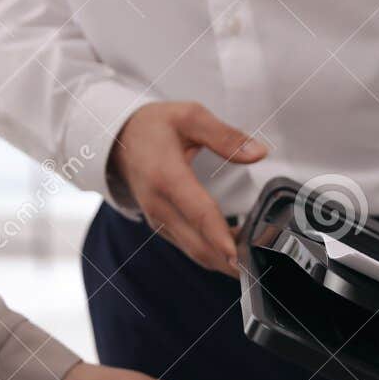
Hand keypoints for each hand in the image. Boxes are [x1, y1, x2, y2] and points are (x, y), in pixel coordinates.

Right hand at [110, 101, 267, 274]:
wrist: (118, 140)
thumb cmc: (153, 127)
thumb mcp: (190, 117)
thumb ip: (225, 136)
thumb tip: (258, 153)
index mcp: (166, 176)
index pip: (198, 213)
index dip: (220, 237)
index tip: (238, 255)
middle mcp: (159, 205)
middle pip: (198, 244)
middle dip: (229, 260)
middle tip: (260, 263)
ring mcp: (158, 220)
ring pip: (195, 251)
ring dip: (223, 260)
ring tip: (254, 259)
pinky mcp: (161, 226)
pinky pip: (189, 247)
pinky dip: (212, 253)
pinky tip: (234, 250)